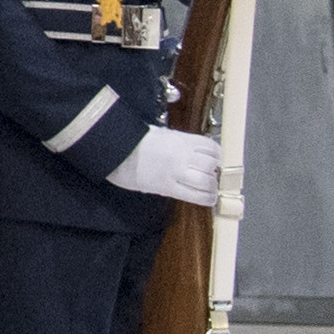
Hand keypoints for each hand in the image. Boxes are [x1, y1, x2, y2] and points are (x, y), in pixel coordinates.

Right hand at [105, 124, 226, 206]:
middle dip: (215, 172)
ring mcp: (175, 173)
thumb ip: (183, 143)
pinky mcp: (168, 188)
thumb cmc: (136, 141)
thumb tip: (201, 154)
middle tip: (213, 174)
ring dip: (212, 186)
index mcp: (181, 140)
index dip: (218, 156)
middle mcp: (182, 156)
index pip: (212, 149)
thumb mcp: (164, 135)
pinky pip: (196, 196)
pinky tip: (206, 197)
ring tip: (209, 187)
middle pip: (212, 166)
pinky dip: (206, 198)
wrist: (116, 153)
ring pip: (207, 182)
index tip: (216, 161)